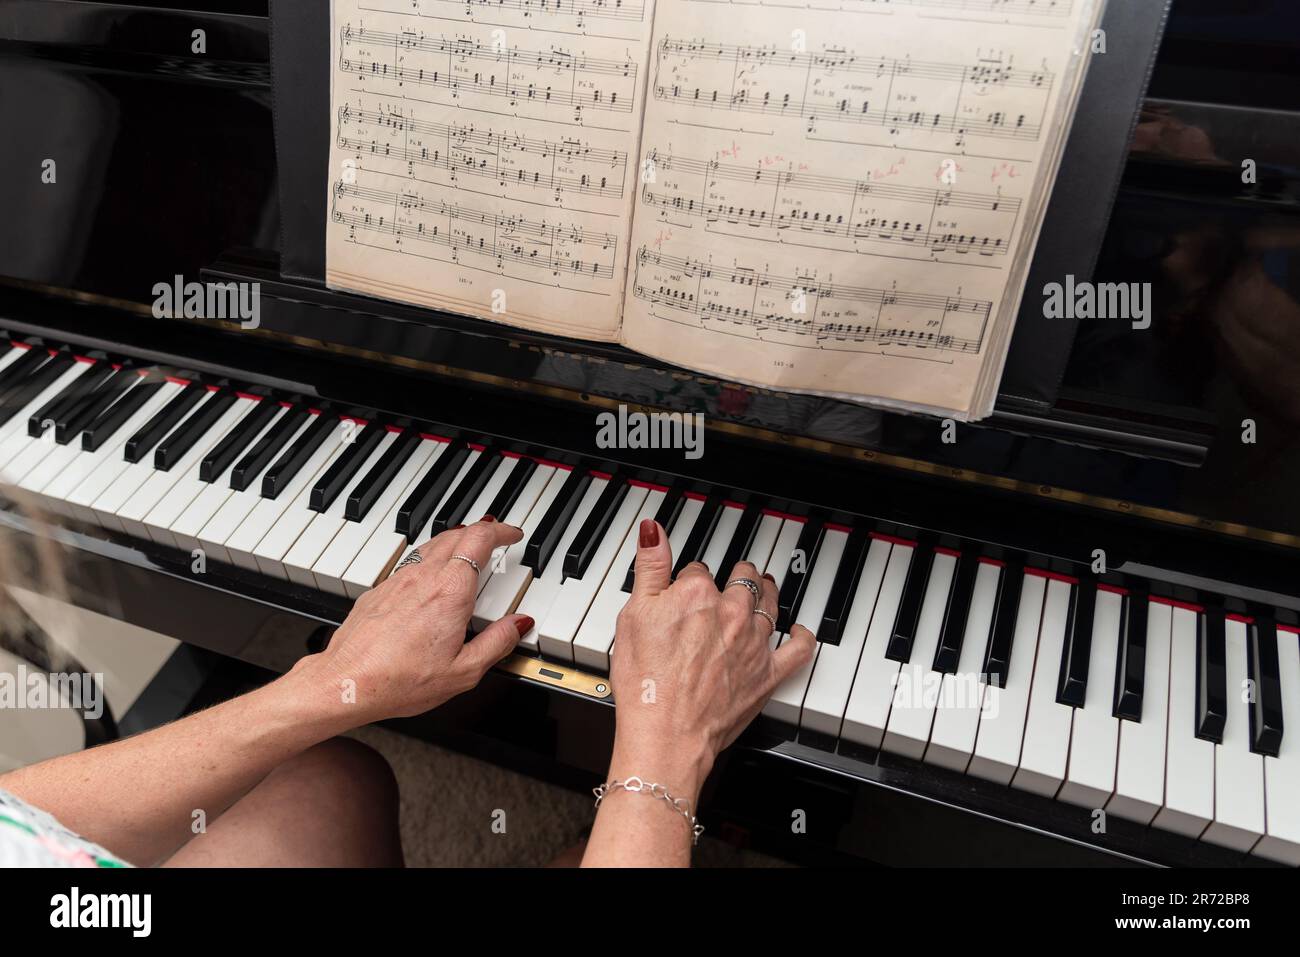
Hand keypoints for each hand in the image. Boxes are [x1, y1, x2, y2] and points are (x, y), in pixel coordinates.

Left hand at [309, 518, 530, 723]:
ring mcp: (398, 581)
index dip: (501, 531)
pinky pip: (411, 561)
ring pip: (432, 544)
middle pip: (457, 534)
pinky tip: (432, 576)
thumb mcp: (463, 671)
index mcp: (451, 592)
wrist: (346, 683)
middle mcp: (424, 578)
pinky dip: (432, 557)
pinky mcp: (379, 590)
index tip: (512, 534)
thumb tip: (518, 624)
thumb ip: (497, 643)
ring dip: (456, 541)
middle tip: (496, 539)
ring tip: (468, 552)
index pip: (480, 539)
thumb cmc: (399, 681)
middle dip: (482, 531)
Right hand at [607, 518, 815, 798]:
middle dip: (735, 576)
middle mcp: (731, 612)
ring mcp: (753, 643)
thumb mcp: (632, 616)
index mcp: (697, 593)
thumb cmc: (646, 684)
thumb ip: (649, 568)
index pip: (697, 570)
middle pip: (740, 580)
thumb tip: (654, 531)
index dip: (687, 579)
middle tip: (730, 578)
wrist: (667, 734)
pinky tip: (799, 630)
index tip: (679, 590)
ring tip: (762, 586)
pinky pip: (799, 648)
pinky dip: (802, 636)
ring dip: (766, 592)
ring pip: (769, 604)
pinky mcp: (768, 674)